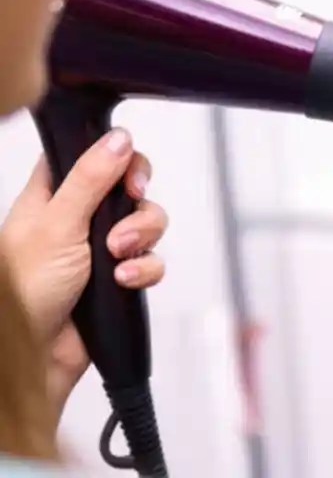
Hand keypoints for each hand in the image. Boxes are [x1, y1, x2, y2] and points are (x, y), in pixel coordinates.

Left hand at [0, 128, 168, 417]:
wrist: (31, 353)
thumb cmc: (23, 290)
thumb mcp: (57, 224)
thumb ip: (90, 179)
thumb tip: (118, 138)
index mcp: (53, 195)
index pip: (94, 156)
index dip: (118, 158)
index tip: (128, 175)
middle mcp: (78, 218)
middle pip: (129, 189)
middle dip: (138, 204)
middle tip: (128, 211)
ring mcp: (99, 248)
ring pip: (146, 225)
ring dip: (142, 238)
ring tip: (119, 256)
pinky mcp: (118, 278)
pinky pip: (150, 262)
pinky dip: (143, 270)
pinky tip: (123, 281)